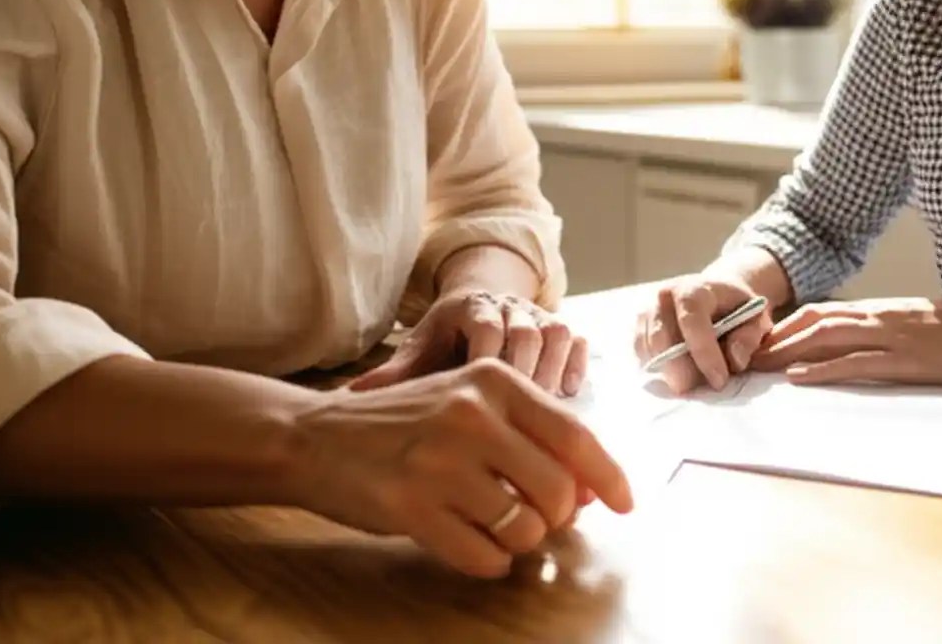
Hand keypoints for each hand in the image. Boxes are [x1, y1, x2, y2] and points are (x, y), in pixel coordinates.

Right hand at [291, 359, 631, 578]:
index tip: (625, 504)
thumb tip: (590, 490)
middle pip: (558, 492)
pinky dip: (488, 561)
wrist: (316, 436)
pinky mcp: (411, 507)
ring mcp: (439, 462)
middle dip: (555, 517)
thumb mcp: (468, 402)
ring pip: (524, 529)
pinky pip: (483, 556)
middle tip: (533, 517)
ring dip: (518, 541)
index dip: (609, 476)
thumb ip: (528, 434)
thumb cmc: (406, 423)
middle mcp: (471, 415)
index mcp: (494, 380)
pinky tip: (468, 542)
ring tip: (490, 524)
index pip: (575, 435)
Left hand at [352, 291, 586, 396]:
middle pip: (525, 334)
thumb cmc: (447, 340)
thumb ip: (396, 374)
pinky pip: (578, 344)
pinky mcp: (565, 329)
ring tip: (543, 418)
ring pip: (556, 337)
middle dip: (524, 375)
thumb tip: (351, 395)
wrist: (479, 306)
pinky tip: (567, 398)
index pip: (484, 328)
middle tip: (518, 420)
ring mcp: (542, 316)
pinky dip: (576, 368)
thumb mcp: (421, 350)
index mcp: (471, 307)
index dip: (488, 360)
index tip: (482, 400)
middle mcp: (510, 307)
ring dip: (551, 375)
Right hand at [634, 274, 773, 393]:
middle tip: (700, 390)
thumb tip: (734, 360)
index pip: (692, 318)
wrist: (713, 297)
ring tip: (694, 381)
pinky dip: (659, 370)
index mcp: (695, 288)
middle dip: (682, 369)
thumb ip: (748, 338)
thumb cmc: (735, 310)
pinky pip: (642, 355)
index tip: (719, 381)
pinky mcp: (638, 328)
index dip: (704, 352)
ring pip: (650, 349)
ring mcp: (646, 310)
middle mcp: (664, 295)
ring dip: (671, 372)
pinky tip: (679, 373)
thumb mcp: (754, 319)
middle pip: (662, 336)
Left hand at [751, 297, 941, 385]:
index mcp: (880, 309)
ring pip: (825, 337)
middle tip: (742, 355)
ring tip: (757, 366)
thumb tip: (857, 343)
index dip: (785, 325)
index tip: (757, 340)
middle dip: (774, 338)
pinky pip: (856, 363)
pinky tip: (799, 377)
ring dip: (786, 352)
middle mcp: (878, 317)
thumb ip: (885, 330)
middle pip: (812, 321)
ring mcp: (890, 337)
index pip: (821, 311)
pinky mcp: (905, 360)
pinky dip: (823, 369)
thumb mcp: (917, 324)